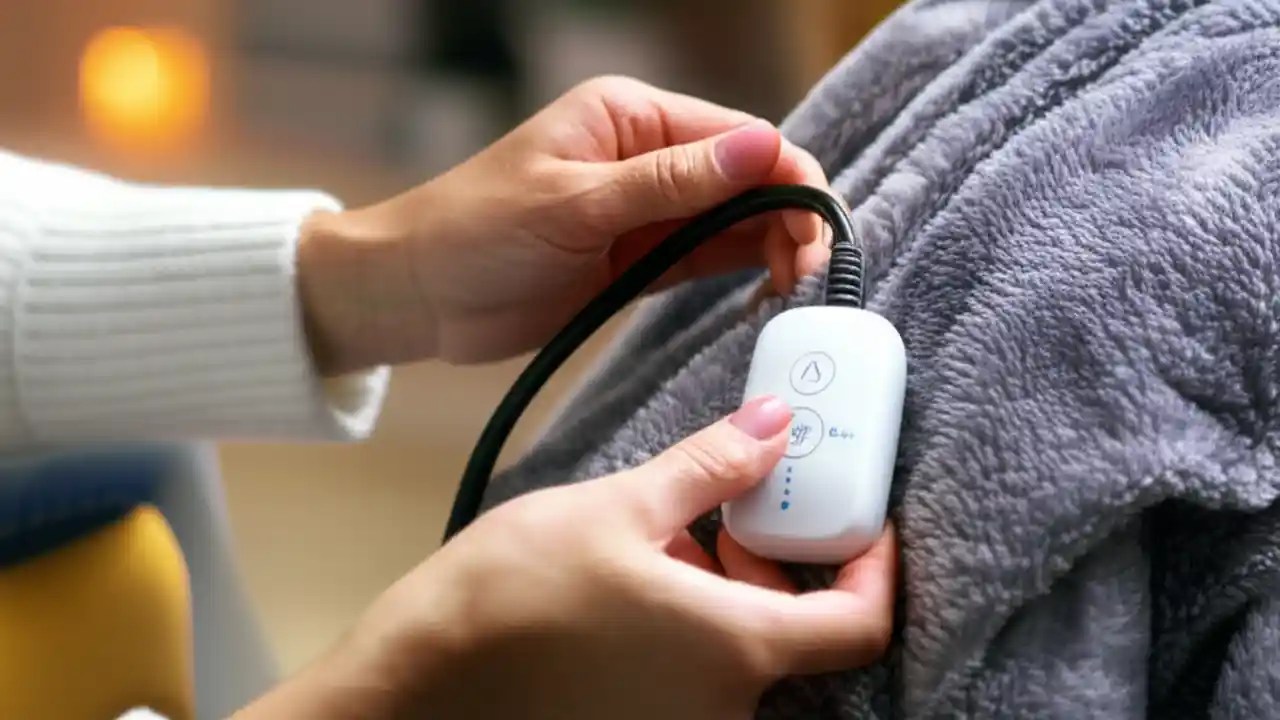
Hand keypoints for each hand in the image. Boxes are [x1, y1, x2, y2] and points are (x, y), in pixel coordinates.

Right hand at [235, 396, 895, 719]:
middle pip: (799, 633)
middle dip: (781, 564)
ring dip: (730, 588)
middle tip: (732, 512)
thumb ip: (712, 468)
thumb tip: (776, 425)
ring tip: (669, 535)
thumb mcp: (620, 507)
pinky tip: (637, 581)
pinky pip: (698, 675)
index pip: (860, 621)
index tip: (855, 520)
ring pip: (742, 649)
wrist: (421, 681)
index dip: (874, 565)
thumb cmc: (513, 593)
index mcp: (735, 649)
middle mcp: (722, 706)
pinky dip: (695, 624)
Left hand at [298, 75, 832, 372]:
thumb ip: (672, 182)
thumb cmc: (474, 231)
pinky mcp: (639, 260)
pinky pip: (707, 259)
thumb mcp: (575, 204)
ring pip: (734, 221)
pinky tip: (767, 293)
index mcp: (630, 117)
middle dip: (788, 218)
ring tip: (793, 291)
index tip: (814, 229)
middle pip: (746, 179)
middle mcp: (647, 156)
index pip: (736, 135)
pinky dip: (742, 274)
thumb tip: (765, 148)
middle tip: (806, 275)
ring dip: (773, 249)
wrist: (415, 295)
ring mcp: (646, 211)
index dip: (786, 176)